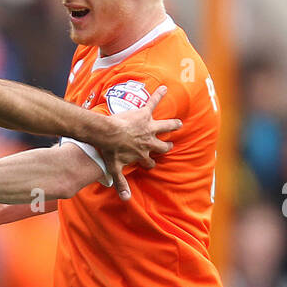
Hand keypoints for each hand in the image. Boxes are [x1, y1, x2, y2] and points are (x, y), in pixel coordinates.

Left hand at [86, 85, 180, 200]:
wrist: (107, 134)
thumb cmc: (110, 151)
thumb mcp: (115, 169)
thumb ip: (121, 183)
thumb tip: (125, 199)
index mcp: (142, 154)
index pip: (150, 162)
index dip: (150, 163)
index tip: (151, 163)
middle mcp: (149, 142)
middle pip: (162, 146)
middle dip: (166, 147)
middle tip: (169, 145)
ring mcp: (149, 128)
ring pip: (166, 126)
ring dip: (172, 125)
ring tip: (178, 124)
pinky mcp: (144, 114)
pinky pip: (154, 103)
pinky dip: (159, 95)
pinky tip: (163, 88)